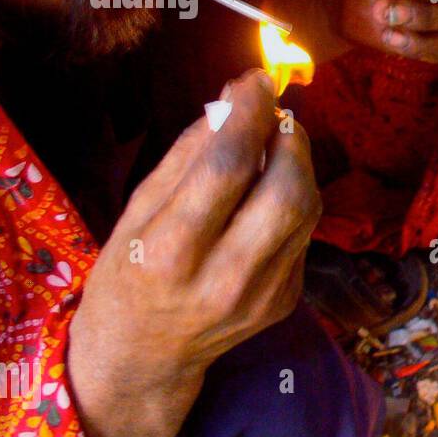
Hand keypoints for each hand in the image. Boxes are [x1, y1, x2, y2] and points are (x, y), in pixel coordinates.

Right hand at [68, 68, 320, 436]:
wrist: (146, 356)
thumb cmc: (129, 273)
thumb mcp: (136, 210)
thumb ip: (187, 156)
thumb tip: (233, 101)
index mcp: (171, 254)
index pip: (227, 168)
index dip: (249, 113)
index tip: (256, 80)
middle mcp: (224, 280)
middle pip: (287, 193)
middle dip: (290, 139)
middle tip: (275, 115)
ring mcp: (264, 297)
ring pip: (308, 210)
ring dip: (299, 165)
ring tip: (274, 146)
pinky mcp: (288, 301)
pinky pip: (304, 234)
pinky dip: (294, 201)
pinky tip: (268, 195)